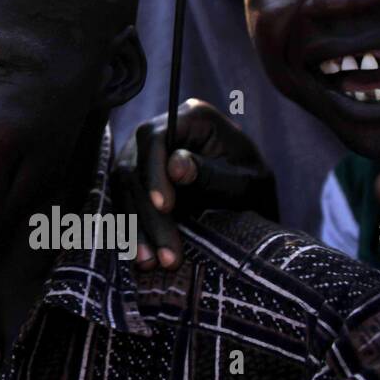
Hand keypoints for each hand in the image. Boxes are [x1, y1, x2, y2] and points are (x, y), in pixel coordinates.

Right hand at [113, 99, 277, 270]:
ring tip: (149, 262)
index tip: (165, 206)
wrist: (252, 200)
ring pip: (125, 189)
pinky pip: (125, 203)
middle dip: (148, 214)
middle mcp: (160, 130)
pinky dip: (132, 230)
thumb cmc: (255, 185)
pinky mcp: (136, 179)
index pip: (155, 137)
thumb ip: (212, 173)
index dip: (154, 171)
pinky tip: (141, 256)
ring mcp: (142, 154)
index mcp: (192, 116)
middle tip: (166, 255)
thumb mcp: (245, 180)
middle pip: (136, 167)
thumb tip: (175, 167)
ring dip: (136, 228)